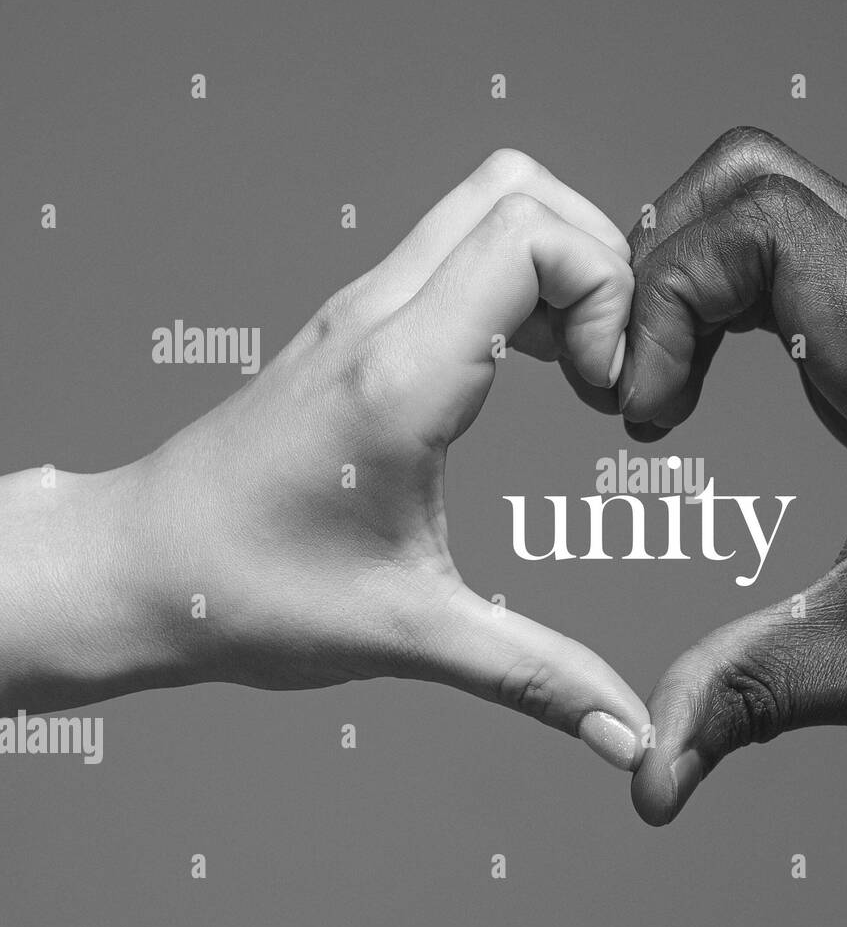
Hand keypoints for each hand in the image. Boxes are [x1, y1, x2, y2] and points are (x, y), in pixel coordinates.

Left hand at [0, 149, 647, 771]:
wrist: (133, 568)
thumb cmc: (246, 595)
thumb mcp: (411, 637)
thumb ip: (537, 678)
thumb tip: (634, 736)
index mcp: (399, 377)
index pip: (532, 238)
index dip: (607, 294)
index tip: (609, 392)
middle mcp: (377, 318)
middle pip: (518, 190)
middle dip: (599, 259)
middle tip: (610, 364)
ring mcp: (358, 311)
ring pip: (485, 206)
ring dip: (558, 264)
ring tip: (579, 367)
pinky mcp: (353, 327)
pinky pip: (455, 251)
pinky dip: (517, 281)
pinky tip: (526, 370)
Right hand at [618, 128, 846, 822]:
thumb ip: (749, 699)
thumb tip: (648, 778)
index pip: (756, 219)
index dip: (664, 299)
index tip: (649, 418)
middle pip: (753, 176)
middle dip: (660, 262)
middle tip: (639, 379)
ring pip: (779, 204)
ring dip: (694, 274)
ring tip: (665, 386)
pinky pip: (806, 261)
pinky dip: (735, 299)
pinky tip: (719, 389)